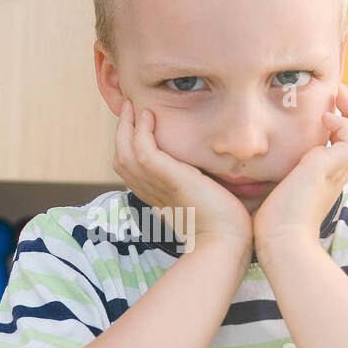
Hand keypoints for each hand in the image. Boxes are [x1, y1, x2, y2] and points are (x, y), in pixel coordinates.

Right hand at [113, 98, 252, 249]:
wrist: (227, 242)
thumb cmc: (223, 226)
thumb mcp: (203, 200)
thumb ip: (195, 186)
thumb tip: (204, 173)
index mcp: (155, 198)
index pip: (129, 169)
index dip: (127, 146)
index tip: (136, 126)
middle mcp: (150, 192)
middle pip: (121, 159)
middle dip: (121, 132)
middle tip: (129, 108)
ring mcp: (157, 186)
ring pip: (124, 152)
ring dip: (127, 126)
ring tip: (134, 106)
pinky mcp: (169, 179)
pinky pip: (143, 150)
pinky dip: (140, 130)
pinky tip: (149, 116)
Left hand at [252, 83, 347, 253]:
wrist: (280, 241)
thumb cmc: (273, 223)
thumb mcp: (280, 189)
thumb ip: (282, 173)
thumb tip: (263, 160)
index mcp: (330, 178)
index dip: (346, 125)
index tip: (328, 110)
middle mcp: (339, 174)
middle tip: (339, 94)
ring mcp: (338, 171)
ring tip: (338, 97)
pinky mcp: (330, 168)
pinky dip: (343, 123)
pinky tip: (324, 119)